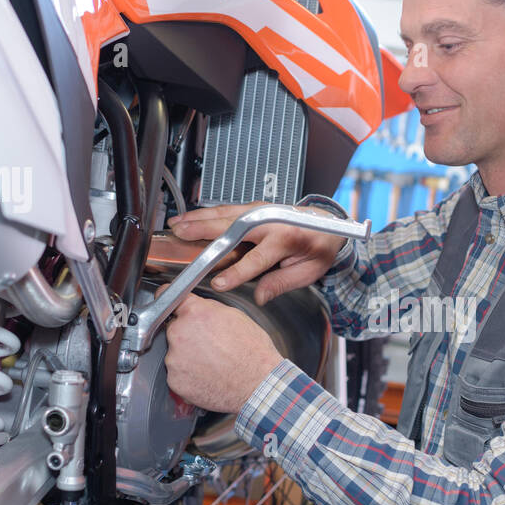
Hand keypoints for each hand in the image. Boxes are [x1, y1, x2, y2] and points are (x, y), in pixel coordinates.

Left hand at [164, 295, 283, 413]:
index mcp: (194, 313)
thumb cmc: (253, 354)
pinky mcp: (175, 381)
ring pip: (175, 354)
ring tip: (213, 363)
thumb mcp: (236, 317)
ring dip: (188, 357)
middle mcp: (179, 334)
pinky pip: (178, 375)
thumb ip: (209, 309)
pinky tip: (208, 376)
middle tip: (209, 345)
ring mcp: (174, 359)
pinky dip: (189, 376)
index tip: (167, 303)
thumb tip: (198, 307)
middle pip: (174, 329)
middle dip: (187, 335)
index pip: (167, 296)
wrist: (258, 385)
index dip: (171, 302)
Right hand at [167, 202, 345, 304]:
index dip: (237, 272)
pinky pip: (226, 210)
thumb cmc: (318, 248)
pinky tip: (189, 216)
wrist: (327, 224)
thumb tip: (260, 296)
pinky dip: (206, 213)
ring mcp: (261, 211)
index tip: (219, 283)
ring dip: (198, 218)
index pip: (257, 258)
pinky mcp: (254, 208)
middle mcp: (271, 221)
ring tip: (177, 224)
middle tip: (182, 236)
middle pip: (233, 228)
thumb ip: (281, 283)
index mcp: (287, 238)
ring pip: (225, 214)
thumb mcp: (308, 272)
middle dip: (205, 232)